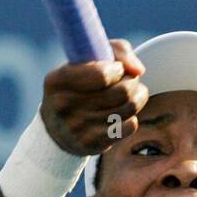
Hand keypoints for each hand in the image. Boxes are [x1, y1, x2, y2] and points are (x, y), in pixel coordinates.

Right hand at [39, 38, 147, 156]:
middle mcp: (64, 105)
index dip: (118, 69)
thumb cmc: (78, 86)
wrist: (58, 129)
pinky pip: (128, 127)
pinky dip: (132, 118)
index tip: (118, 68)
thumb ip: (115, 51)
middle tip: (131, 81)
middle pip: (122, 92)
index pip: (102, 75)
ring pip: (128, 109)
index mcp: (57, 80)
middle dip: (133, 83)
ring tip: (134, 94)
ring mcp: (77, 127)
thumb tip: (139, 70)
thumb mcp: (85, 61)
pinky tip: (125, 114)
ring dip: (138, 98)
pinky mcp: (91, 144)